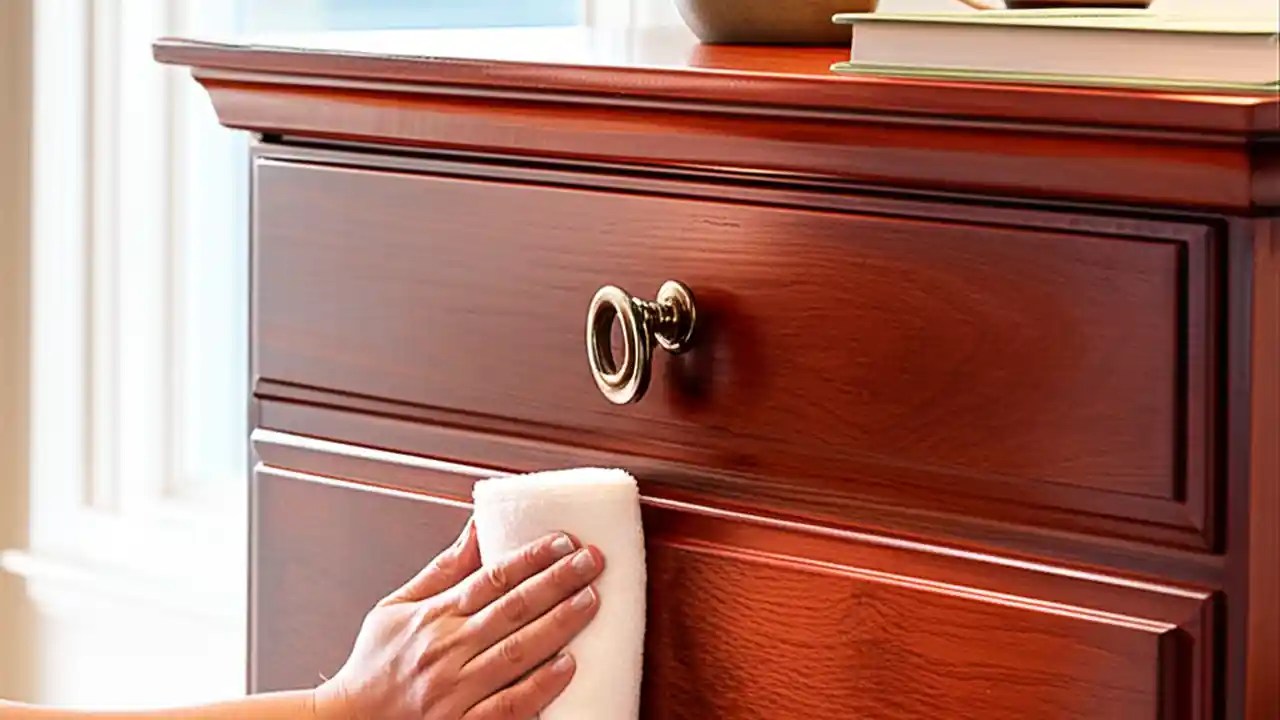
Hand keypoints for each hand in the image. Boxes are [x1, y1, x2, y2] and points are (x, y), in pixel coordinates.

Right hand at [314, 518, 603, 719]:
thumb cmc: (375, 665)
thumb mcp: (396, 608)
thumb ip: (441, 570)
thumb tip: (477, 525)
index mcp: (432, 617)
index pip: (491, 578)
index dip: (531, 557)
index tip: (564, 539)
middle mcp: (445, 651)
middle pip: (511, 609)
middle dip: (557, 581)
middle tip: (594, 560)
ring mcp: (454, 691)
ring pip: (516, 653)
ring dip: (558, 625)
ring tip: (591, 600)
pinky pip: (509, 706)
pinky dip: (540, 686)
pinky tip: (569, 667)